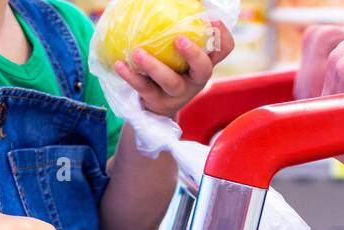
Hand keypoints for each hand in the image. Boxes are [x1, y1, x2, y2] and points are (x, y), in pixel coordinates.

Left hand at [114, 20, 233, 118]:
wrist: (156, 106)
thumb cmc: (169, 69)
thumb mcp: (178, 54)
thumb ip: (176, 32)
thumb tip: (161, 1)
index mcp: (203, 63)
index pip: (224, 49)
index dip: (222, 35)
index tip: (211, 21)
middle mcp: (195, 79)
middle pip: (203, 69)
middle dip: (194, 54)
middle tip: (179, 39)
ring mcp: (178, 93)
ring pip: (171, 81)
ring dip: (154, 66)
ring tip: (137, 52)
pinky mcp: (158, 102)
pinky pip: (144, 88)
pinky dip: (131, 76)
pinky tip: (120, 64)